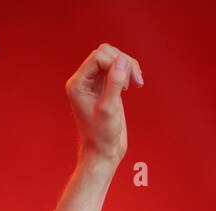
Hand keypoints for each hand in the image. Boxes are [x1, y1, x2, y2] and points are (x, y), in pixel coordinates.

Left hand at [64, 44, 143, 164]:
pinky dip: (128, 72)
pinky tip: (135, 84)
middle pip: (106, 53)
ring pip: (113, 59)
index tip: (128, 82)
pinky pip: (117, 69)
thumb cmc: (102, 136)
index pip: (98, 56)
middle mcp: (83, 81)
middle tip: (135, 80)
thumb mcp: (109, 109)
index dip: (116, 62)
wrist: (103, 152)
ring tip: (138, 82)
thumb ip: (114, 83)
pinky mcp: (105, 88)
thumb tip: (122, 59)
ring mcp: (94, 84)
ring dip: (128, 66)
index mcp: (77, 84)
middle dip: (123, 62)